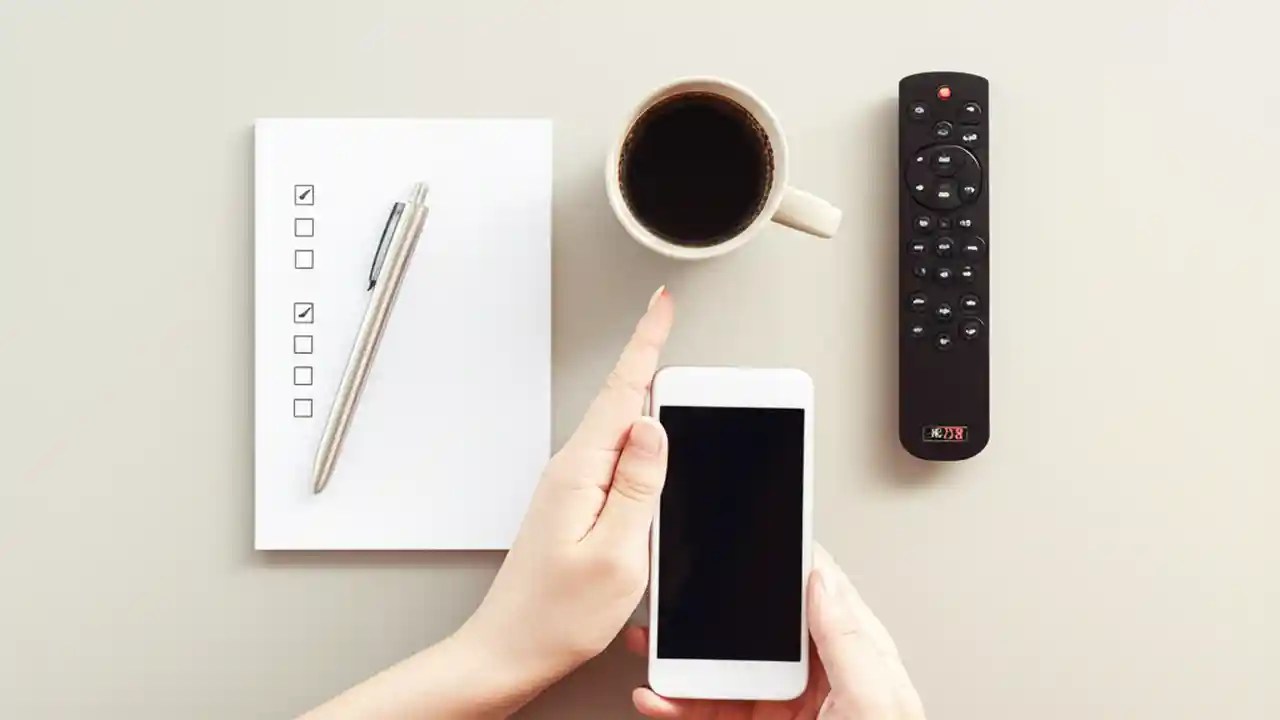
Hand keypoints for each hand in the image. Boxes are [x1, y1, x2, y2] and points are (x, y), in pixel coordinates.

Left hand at [460, 287, 675, 701]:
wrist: (508, 651)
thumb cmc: (556, 616)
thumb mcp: (615, 553)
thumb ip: (638, 487)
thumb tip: (654, 427)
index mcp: (580, 473)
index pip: (621, 393)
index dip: (646, 343)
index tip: (661, 305)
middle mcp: (570, 471)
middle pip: (621, 402)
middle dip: (650, 360)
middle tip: (671, 322)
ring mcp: (571, 488)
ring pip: (618, 431)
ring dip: (645, 399)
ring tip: (672, 374)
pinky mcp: (575, 506)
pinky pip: (613, 459)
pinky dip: (638, 441)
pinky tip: (651, 442)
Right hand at [626, 545, 925, 719]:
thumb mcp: (875, 699)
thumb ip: (847, 640)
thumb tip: (821, 580)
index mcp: (853, 655)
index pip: (814, 593)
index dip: (783, 563)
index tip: (747, 539)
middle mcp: (816, 678)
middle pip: (755, 630)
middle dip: (712, 613)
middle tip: (678, 597)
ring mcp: (784, 707)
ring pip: (723, 671)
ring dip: (683, 660)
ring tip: (653, 647)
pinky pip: (710, 710)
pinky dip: (678, 703)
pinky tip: (659, 697)